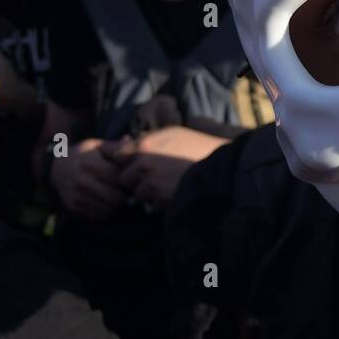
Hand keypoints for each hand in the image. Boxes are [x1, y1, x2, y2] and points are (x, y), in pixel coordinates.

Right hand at [51, 137, 127, 221]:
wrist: (57, 168)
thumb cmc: (84, 155)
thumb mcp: (98, 146)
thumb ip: (116, 148)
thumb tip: (131, 142)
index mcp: (89, 163)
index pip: (119, 178)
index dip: (129, 180)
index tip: (131, 179)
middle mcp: (82, 181)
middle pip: (117, 197)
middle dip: (126, 195)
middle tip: (129, 191)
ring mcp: (77, 196)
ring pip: (110, 209)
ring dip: (119, 205)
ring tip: (120, 196)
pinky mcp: (74, 207)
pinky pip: (100, 216)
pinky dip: (108, 211)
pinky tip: (108, 202)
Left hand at [106, 126, 226, 210]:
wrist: (220, 167)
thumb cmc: (197, 146)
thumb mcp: (173, 133)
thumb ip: (148, 138)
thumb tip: (129, 142)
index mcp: (144, 145)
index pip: (118, 156)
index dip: (126, 160)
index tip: (135, 162)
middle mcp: (143, 164)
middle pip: (124, 178)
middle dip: (135, 179)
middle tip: (153, 176)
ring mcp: (151, 183)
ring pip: (138, 193)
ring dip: (148, 192)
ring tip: (167, 184)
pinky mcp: (160, 200)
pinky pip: (151, 205)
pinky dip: (160, 202)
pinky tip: (174, 192)